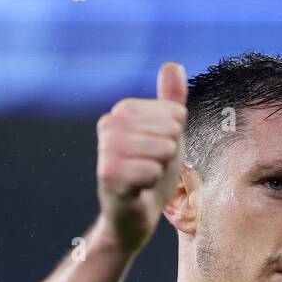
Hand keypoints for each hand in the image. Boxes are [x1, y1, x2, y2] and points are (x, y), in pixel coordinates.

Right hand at [96, 61, 187, 254]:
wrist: (133, 217)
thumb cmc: (150, 175)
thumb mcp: (166, 134)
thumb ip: (170, 101)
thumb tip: (173, 64)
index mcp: (123, 111)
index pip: (176, 113)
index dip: (175, 138)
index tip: (155, 153)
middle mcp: (109, 123)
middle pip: (170, 130)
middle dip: (169, 154)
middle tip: (151, 168)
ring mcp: (106, 148)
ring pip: (163, 150)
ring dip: (161, 170)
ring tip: (144, 178)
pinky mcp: (108, 174)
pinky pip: (151, 171)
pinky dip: (152, 185)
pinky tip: (138, 189)